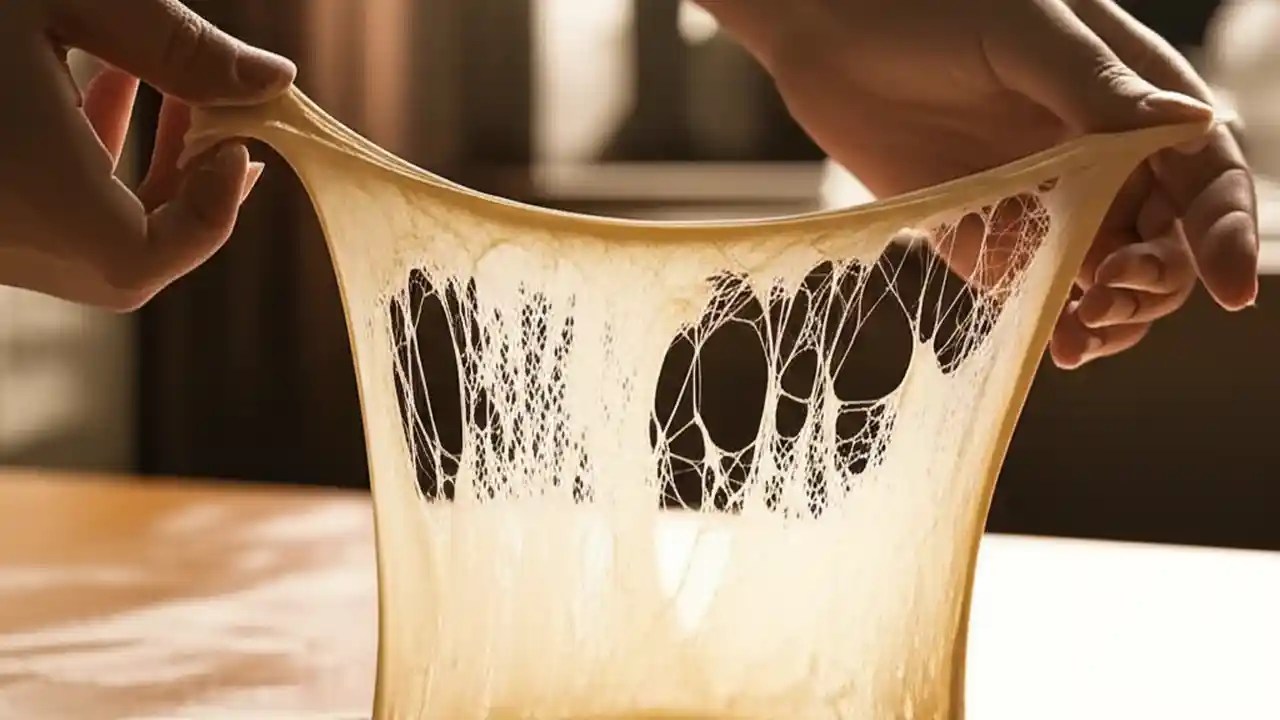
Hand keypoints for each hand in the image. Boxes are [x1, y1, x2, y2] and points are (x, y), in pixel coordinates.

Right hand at [0, 0, 294, 309]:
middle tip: (220, 118)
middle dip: (187, 195)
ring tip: (158, 83)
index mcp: (26, 195)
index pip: (147, 261)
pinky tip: (92, 80)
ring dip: (139, 174)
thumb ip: (174, 45)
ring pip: (80, 241)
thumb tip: (273, 79)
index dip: (212, 215)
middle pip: (123, 263)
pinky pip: (36, 216)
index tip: (242, 142)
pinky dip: (84, 167)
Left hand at [701, 0, 1257, 368]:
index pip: (1203, 174)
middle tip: (1112, 291)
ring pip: (1107, 279)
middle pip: (1165, 241)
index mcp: (1128, 100)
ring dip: (1113, 315)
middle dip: (1159, 280)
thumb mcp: (1023, 33)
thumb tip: (1191, 126)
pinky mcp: (984, 236)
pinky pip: (1035, 292)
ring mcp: (1044, 202)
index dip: (1227, 232)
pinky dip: (1054, 324)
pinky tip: (1056, 346)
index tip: (1234, 287)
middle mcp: (1098, 158)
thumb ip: (1097, 86)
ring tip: (1083, 332)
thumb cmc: (929, 9)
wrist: (826, 33)